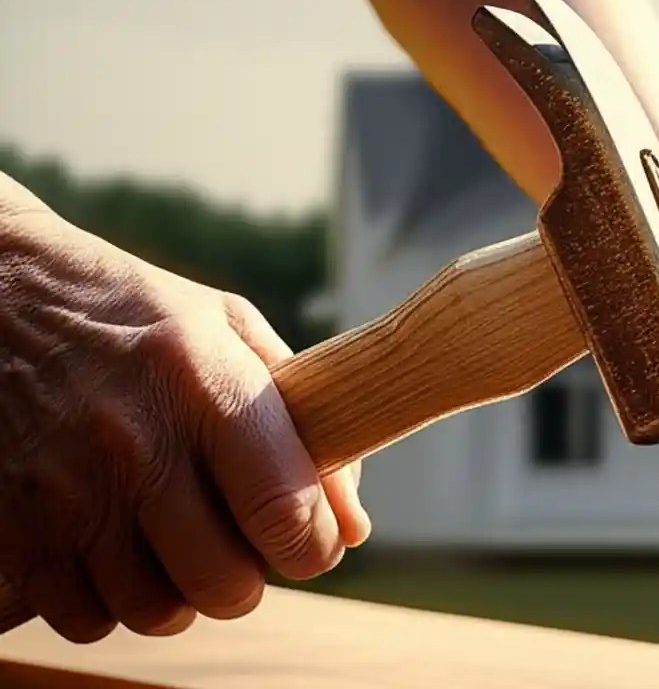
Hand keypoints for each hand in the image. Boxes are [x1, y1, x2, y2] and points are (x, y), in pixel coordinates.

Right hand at [0, 173, 369, 641]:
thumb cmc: (133, 313)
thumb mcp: (229, 331)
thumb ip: (306, 423)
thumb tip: (354, 526)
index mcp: (205, 386)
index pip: (284, 513)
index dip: (314, 546)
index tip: (312, 538)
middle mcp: (135, 446)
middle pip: (225, 583)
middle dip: (249, 576)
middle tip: (240, 543)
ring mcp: (66, 494)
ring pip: (156, 611)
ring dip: (181, 592)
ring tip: (177, 544)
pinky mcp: (14, 529)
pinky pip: (86, 616)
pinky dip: (110, 600)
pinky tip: (116, 550)